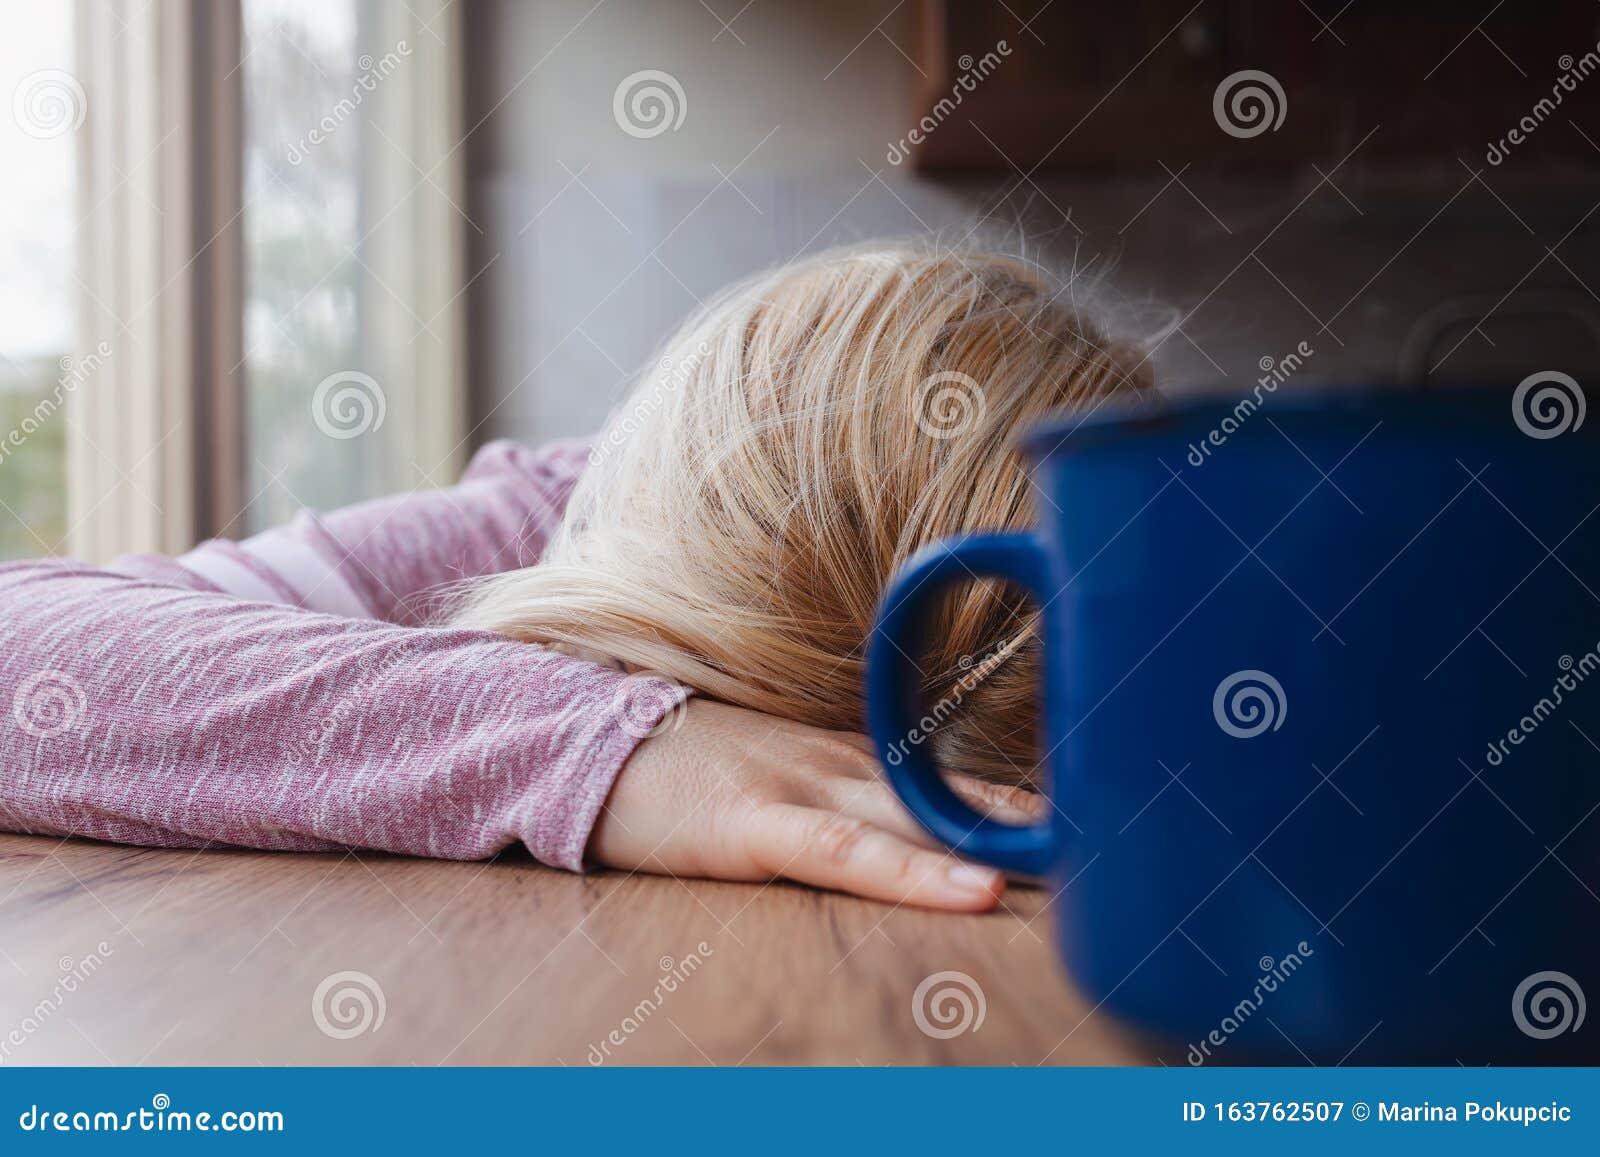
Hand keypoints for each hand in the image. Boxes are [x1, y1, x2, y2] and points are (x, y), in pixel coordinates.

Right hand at [589, 698, 1044, 910]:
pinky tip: (971, 891)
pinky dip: (914, 873)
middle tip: (1122, 848)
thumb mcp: (762, 765)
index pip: (945, 780)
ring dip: (1001, 850)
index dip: (1017, 804)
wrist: (582, 740)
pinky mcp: (757, 824)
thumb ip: (822, 787)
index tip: (1089, 822)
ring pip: (920, 823)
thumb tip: (880, 822)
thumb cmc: (673, 764)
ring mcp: (800, 788)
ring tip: (1081, 875)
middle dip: (1031, 829)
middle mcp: (837, 763)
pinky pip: (850, 851)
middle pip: (951, 800)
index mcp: (837, 754)